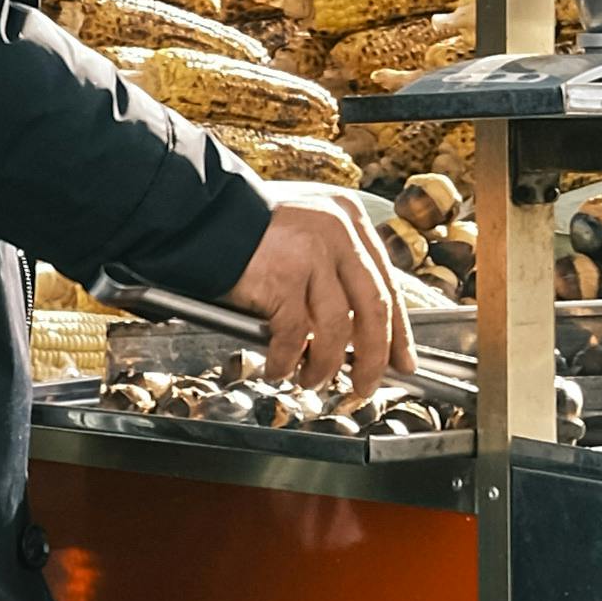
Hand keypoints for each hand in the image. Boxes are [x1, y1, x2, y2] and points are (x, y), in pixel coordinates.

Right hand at [227, 187, 413, 400]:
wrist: (200, 214)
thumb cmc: (249, 229)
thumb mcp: (308, 230)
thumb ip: (335, 267)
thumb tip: (359, 329)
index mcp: (350, 218)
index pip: (387, 283)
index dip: (398, 331)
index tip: (401, 359)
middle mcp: (338, 231)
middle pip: (374, 309)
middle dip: (374, 359)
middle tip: (366, 386)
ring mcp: (312, 254)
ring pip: (337, 330)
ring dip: (326, 366)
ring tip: (312, 381)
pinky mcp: (282, 278)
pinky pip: (294, 337)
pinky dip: (287, 361)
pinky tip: (278, 368)